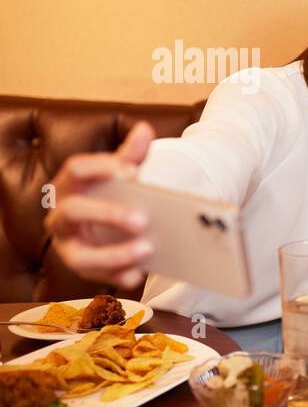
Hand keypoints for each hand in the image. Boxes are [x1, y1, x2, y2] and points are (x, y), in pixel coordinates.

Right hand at [44, 121, 155, 289]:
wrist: (110, 226)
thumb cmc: (112, 194)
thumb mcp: (121, 175)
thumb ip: (132, 155)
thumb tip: (144, 129)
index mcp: (70, 185)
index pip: (75, 169)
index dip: (101, 168)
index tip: (132, 172)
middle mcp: (61, 216)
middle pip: (72, 212)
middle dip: (106, 214)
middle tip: (142, 219)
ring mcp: (68, 245)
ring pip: (80, 255)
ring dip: (113, 255)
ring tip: (147, 250)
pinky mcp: (83, 268)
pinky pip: (96, 278)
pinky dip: (118, 276)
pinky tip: (138, 274)